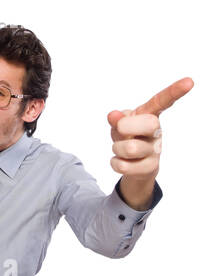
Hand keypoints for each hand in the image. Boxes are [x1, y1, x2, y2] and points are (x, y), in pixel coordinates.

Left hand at [108, 77, 193, 209]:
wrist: (132, 163)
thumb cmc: (128, 136)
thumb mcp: (119, 125)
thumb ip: (116, 119)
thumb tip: (113, 115)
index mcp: (150, 115)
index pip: (163, 101)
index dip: (174, 91)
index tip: (189, 81)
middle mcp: (157, 131)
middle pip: (150, 124)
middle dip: (126, 127)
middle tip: (121, 130)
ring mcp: (156, 149)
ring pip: (131, 148)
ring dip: (117, 148)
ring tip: (121, 148)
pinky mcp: (151, 167)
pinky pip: (123, 165)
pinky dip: (115, 163)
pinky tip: (122, 161)